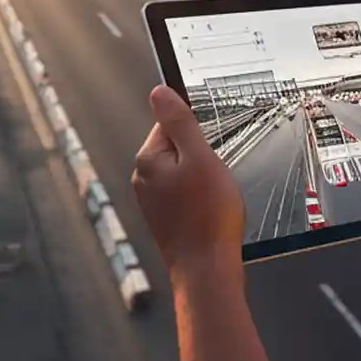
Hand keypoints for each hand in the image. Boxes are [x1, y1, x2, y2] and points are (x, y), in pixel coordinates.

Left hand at [132, 85, 244, 281]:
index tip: (210, 150)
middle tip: (216, 177)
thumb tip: (159, 92)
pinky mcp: (165, 218)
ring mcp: (153, 201)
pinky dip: (201, 200)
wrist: (207, 268)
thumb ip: (180, 123)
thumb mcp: (201, 158)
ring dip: (203, 180)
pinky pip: (185, 195)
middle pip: (178, 149)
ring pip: (184, 174)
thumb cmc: (208, 217)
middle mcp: (144, 179)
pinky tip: (212, 212)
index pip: (170, 125)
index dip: (196, 135)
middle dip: (202, 158)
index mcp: (148, 160)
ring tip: (215, 198)